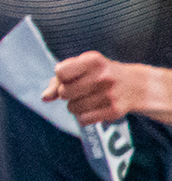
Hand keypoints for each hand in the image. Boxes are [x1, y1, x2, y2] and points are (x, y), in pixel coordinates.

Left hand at [42, 51, 162, 124]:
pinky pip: (83, 120)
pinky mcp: (114, 111)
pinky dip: (82, 117)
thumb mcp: (82, 68)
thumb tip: (44, 98)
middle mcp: (103, 76)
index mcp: (94, 60)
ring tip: (86, 100)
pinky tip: (91, 110)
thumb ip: (58, 80)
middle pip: (64, 92)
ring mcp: (110, 94)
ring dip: (74, 106)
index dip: (61, 78)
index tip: (70, 77)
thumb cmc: (100, 74)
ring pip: (72, 108)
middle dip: (66, 94)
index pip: (60, 72)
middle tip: (78, 91)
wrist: (136, 86)